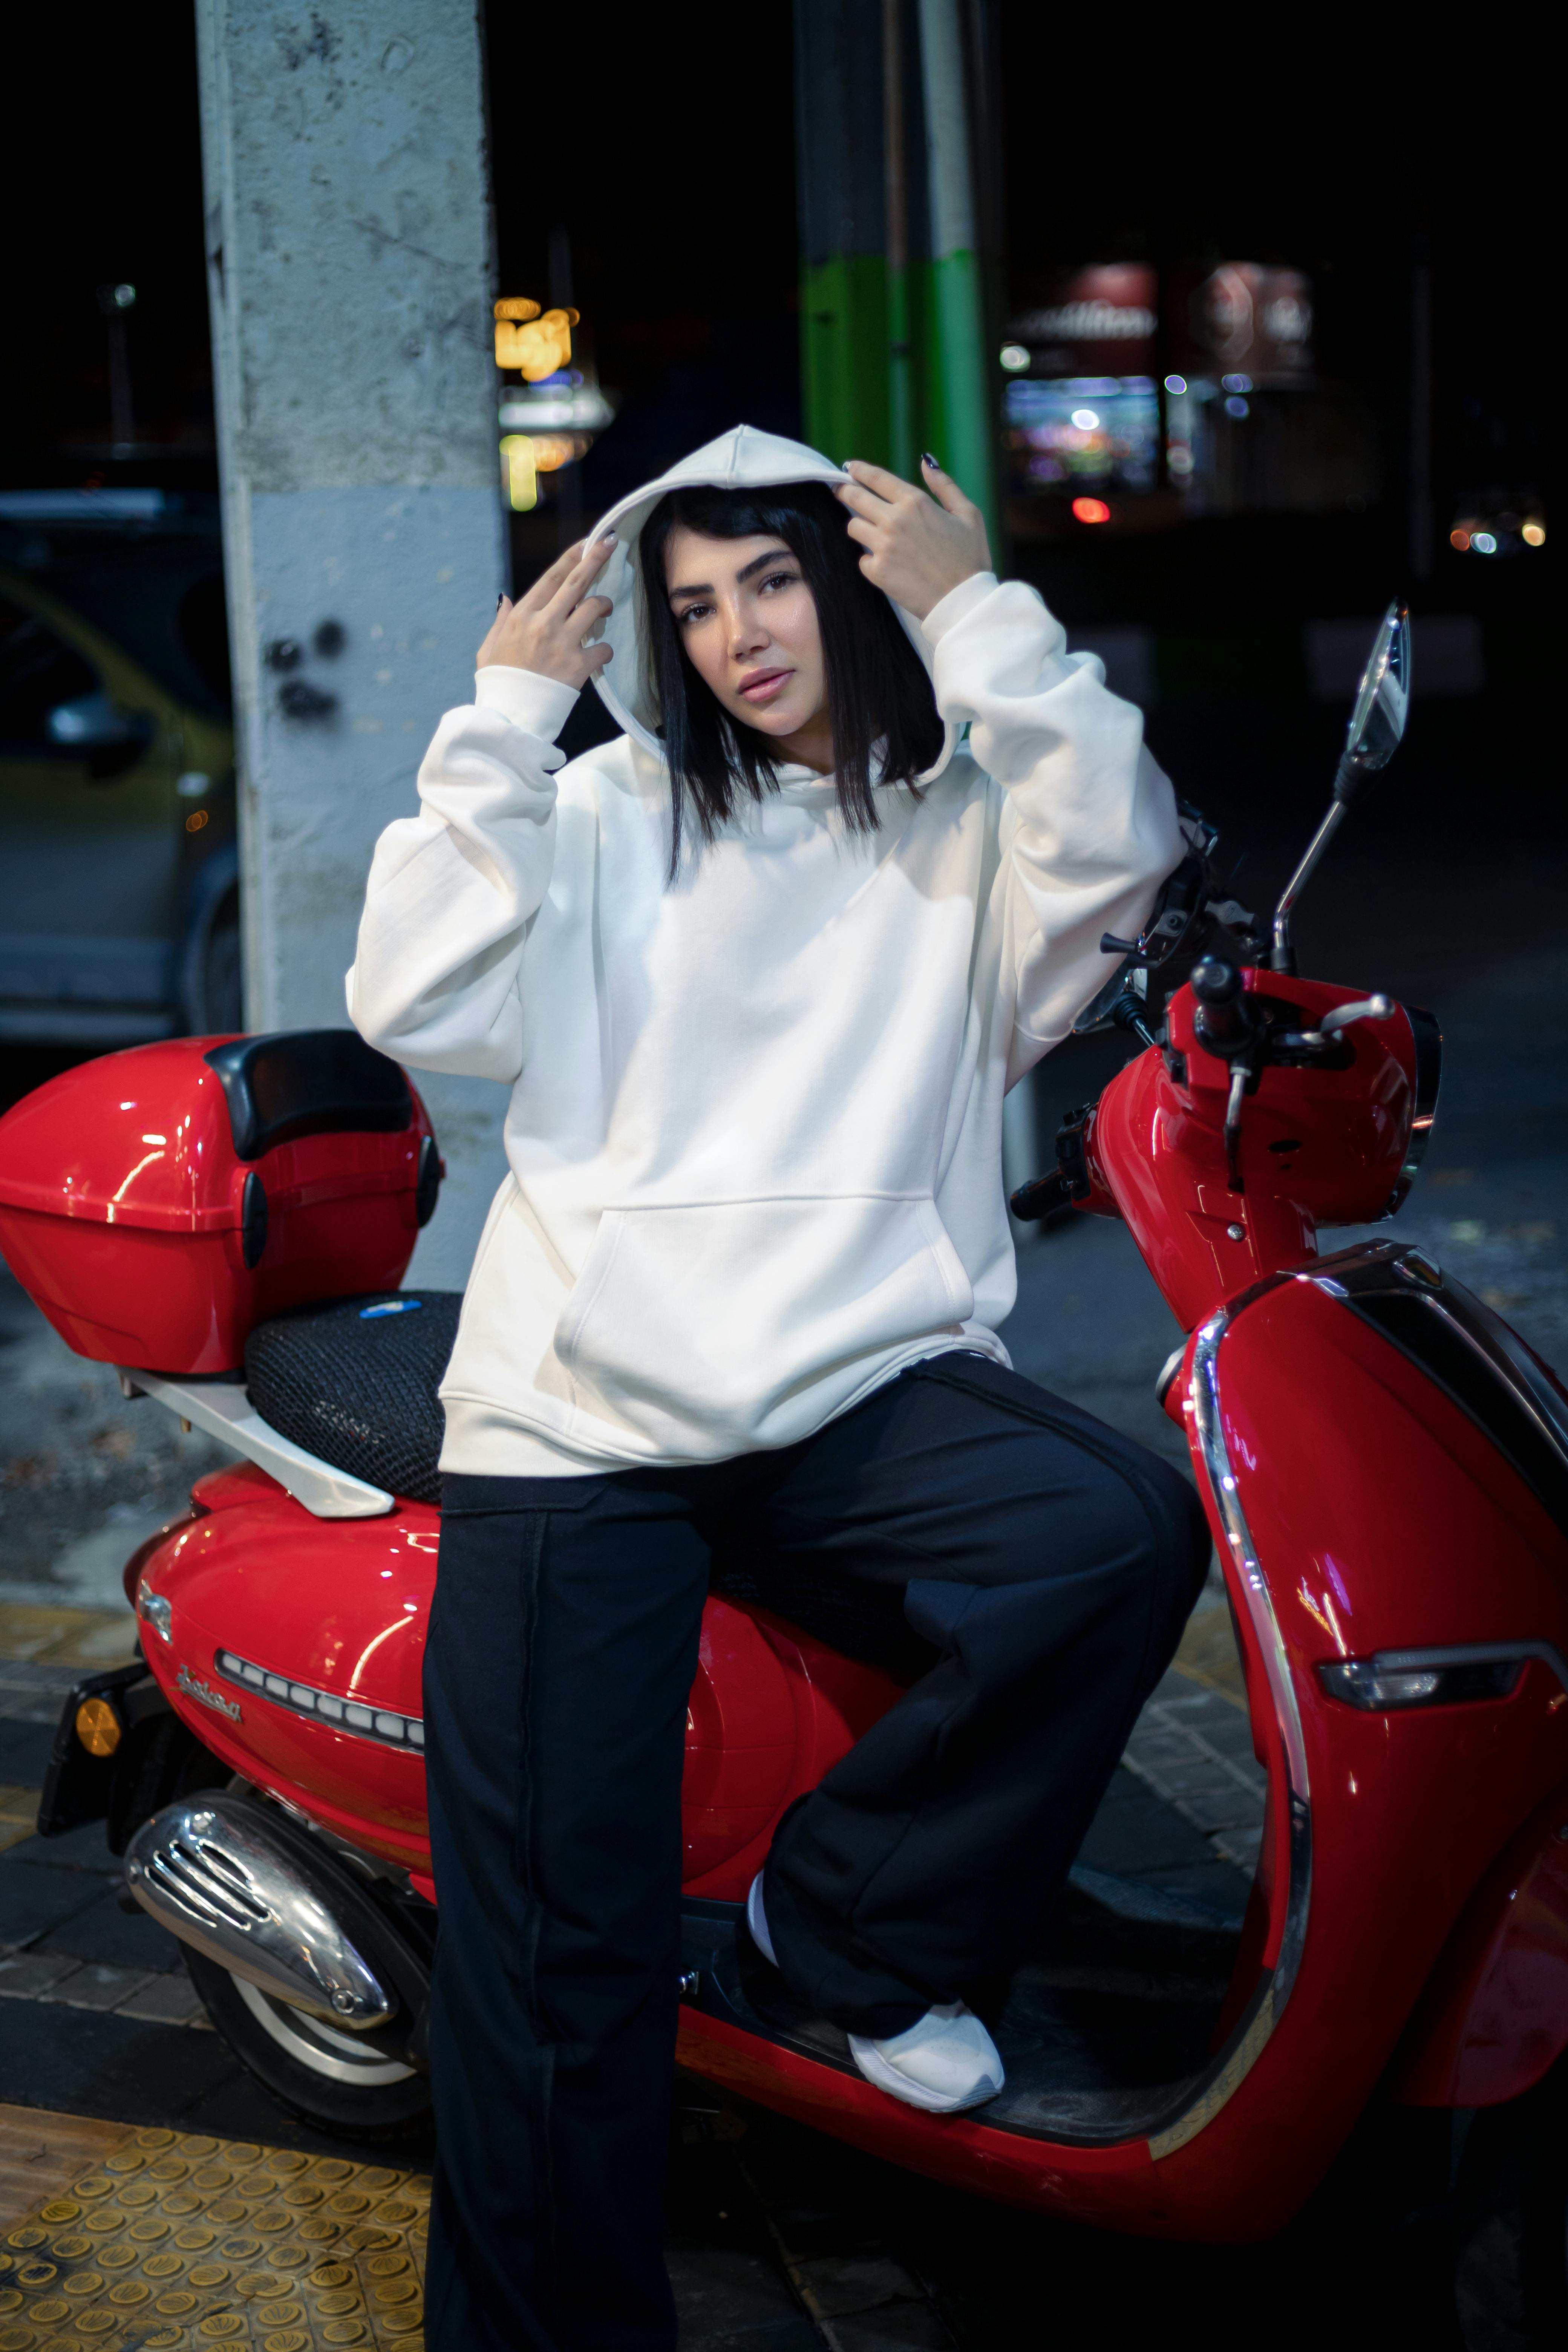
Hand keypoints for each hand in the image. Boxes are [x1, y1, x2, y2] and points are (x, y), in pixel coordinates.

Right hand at [476, 533, 616, 687]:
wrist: (510, 716)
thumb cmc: (499, 682)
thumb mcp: (490, 648)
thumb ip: (501, 621)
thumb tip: (505, 599)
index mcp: (522, 615)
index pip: (552, 576)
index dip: (572, 556)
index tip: (586, 542)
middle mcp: (544, 623)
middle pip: (577, 582)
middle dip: (596, 558)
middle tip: (610, 543)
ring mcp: (563, 642)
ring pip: (594, 608)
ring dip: (604, 604)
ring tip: (605, 608)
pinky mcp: (579, 665)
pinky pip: (603, 648)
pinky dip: (605, 649)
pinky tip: (599, 654)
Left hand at [833, 458, 989, 620]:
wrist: (963, 601)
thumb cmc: (970, 558)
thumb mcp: (968, 514)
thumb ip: (944, 486)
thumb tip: (926, 461)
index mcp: (916, 502)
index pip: (877, 478)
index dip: (859, 470)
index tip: (850, 467)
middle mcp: (894, 520)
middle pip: (854, 497)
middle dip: (844, 491)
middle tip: (840, 490)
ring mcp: (883, 546)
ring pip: (853, 527)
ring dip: (859, 527)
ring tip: (870, 533)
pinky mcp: (877, 571)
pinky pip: (862, 559)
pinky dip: (870, 560)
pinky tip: (886, 564)